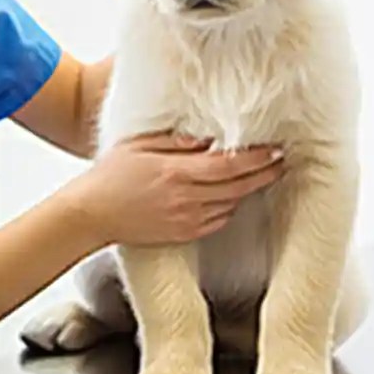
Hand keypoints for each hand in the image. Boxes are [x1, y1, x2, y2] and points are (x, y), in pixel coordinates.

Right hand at [57, 132, 285, 246]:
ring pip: (231, 205)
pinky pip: (218, 221)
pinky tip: (230, 196)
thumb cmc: (111, 174)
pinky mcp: (183, 235)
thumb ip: (175, 140)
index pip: (229, 166)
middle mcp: (186, 199)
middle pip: (239, 188)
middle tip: (282, 161)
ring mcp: (186, 220)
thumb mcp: (140, 145)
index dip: (257, 158)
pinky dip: (228, 207)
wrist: (91, 213)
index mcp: (176, 173)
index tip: (276, 149)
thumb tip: (208, 138)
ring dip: (248, 190)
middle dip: (264, 174)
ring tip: (261, 175)